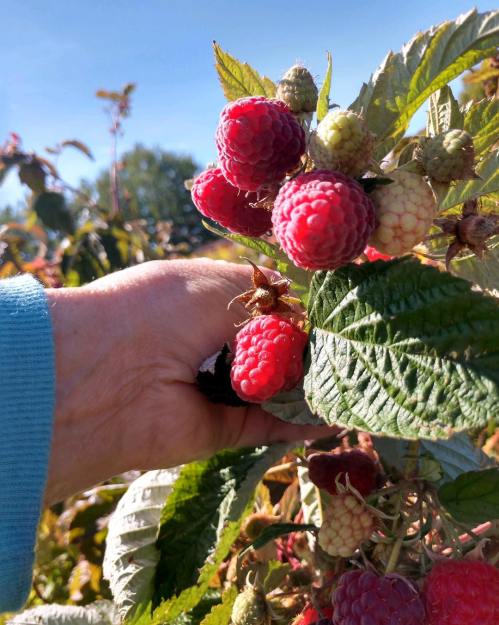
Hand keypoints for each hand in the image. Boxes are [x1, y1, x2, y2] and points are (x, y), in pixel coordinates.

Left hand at [45, 259, 334, 502]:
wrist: (105, 373)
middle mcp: (214, 346)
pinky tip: (335, 415)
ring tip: (356, 382)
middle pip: (277, 351)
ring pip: (277, 390)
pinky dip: (301, 423)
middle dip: (313, 351)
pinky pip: (269, 425)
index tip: (342, 317)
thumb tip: (305, 312)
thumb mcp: (216, 286)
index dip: (303, 311)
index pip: (269, 307)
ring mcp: (218, 389)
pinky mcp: (220, 429)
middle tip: (357, 352)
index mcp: (207, 304)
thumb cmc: (160, 308)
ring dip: (312, 388)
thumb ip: (267, 298)